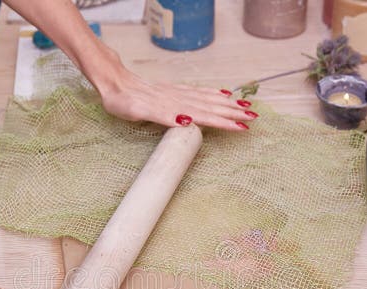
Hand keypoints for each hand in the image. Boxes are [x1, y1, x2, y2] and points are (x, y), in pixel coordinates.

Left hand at [98, 62, 257, 131]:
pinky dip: (212, 93)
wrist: (113, 83)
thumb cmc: (121, 102)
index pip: (204, 116)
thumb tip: (187, 120)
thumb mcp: (137, 112)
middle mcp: (178, 100)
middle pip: (210, 107)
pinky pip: (198, 92)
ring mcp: (176, 94)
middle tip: (253, 119)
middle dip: (233, 113)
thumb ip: (162, 116)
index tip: (242, 127)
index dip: (224, 122)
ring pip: (207, 99)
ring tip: (246, 107)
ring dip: (227, 104)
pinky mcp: (172, 91)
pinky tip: (222, 93)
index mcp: (173, 108)